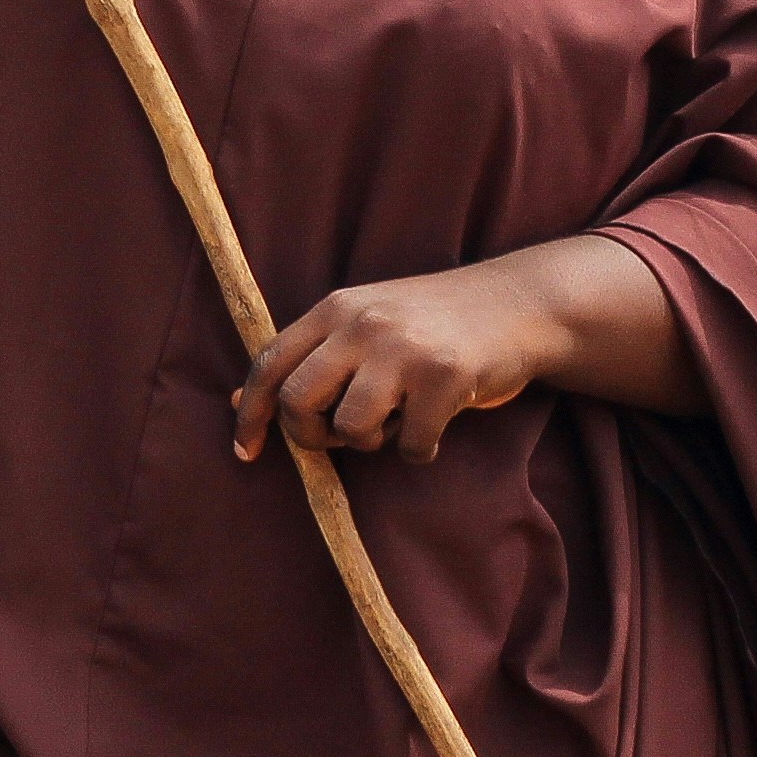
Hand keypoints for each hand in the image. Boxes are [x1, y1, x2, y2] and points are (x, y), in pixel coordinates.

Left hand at [231, 236, 697, 463]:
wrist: (517, 304)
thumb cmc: (432, 325)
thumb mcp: (365, 324)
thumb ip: (310, 358)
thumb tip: (239, 398)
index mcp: (335, 308)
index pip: (270, 365)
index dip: (250, 415)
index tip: (245, 451)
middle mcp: (363, 323)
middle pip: (298, 401)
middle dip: (310, 436)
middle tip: (338, 440)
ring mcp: (404, 349)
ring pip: (350, 427)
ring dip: (370, 442)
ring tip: (394, 423)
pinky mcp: (446, 377)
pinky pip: (410, 444)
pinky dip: (420, 449)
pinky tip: (434, 427)